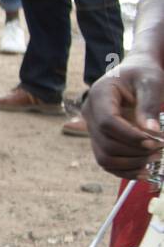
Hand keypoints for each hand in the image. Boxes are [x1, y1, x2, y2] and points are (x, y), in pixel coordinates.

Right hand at [85, 58, 163, 178]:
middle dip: (135, 152)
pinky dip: (125, 171)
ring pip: (104, 158)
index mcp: (99, 95)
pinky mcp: (100, 139)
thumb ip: (150, 105)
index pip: (107, 123)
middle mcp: (89, 113)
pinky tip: (145, 172)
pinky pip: (107, 162)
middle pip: (106, 144)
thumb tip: (151, 132)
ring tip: (157, 158)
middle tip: (162, 149)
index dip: (131, 136)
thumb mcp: (151, 82)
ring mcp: (92, 128)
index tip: (157, 141)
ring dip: (131, 164)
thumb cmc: (144, 74)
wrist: (134, 74)